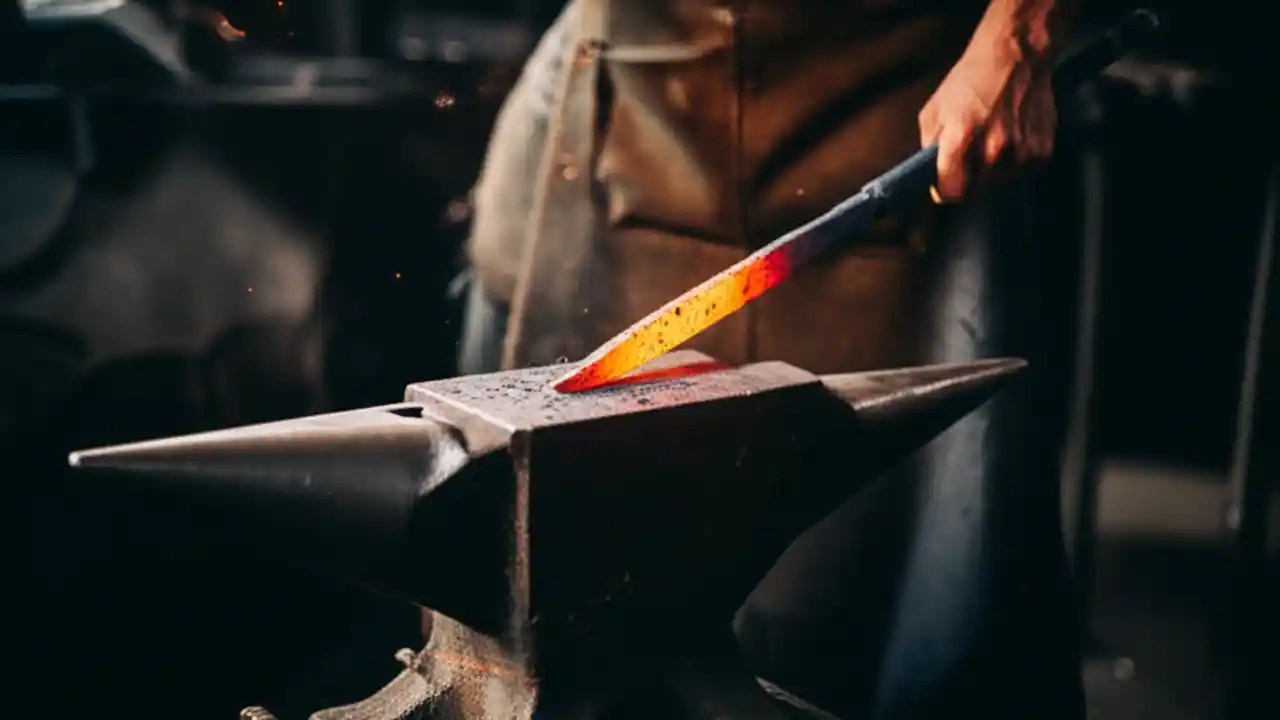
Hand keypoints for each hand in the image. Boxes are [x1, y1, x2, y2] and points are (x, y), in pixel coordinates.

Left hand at [918, 32, 1056, 200]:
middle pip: (976, 189)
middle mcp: (992, 147)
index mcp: (961, 136)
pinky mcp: (1042, 150)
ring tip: (993, 138)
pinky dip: (1017, 160)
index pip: (951, 191)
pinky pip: (1023, 170)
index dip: (945, 191)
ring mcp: (1020, 150)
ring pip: (1000, 181)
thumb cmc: (972, 79)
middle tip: (971, 151)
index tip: (944, 185)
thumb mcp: (935, 108)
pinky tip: (1012, 135)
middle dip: (970, 176)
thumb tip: (929, 173)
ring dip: (994, 169)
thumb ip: (929, 145)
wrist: (1016, 54)